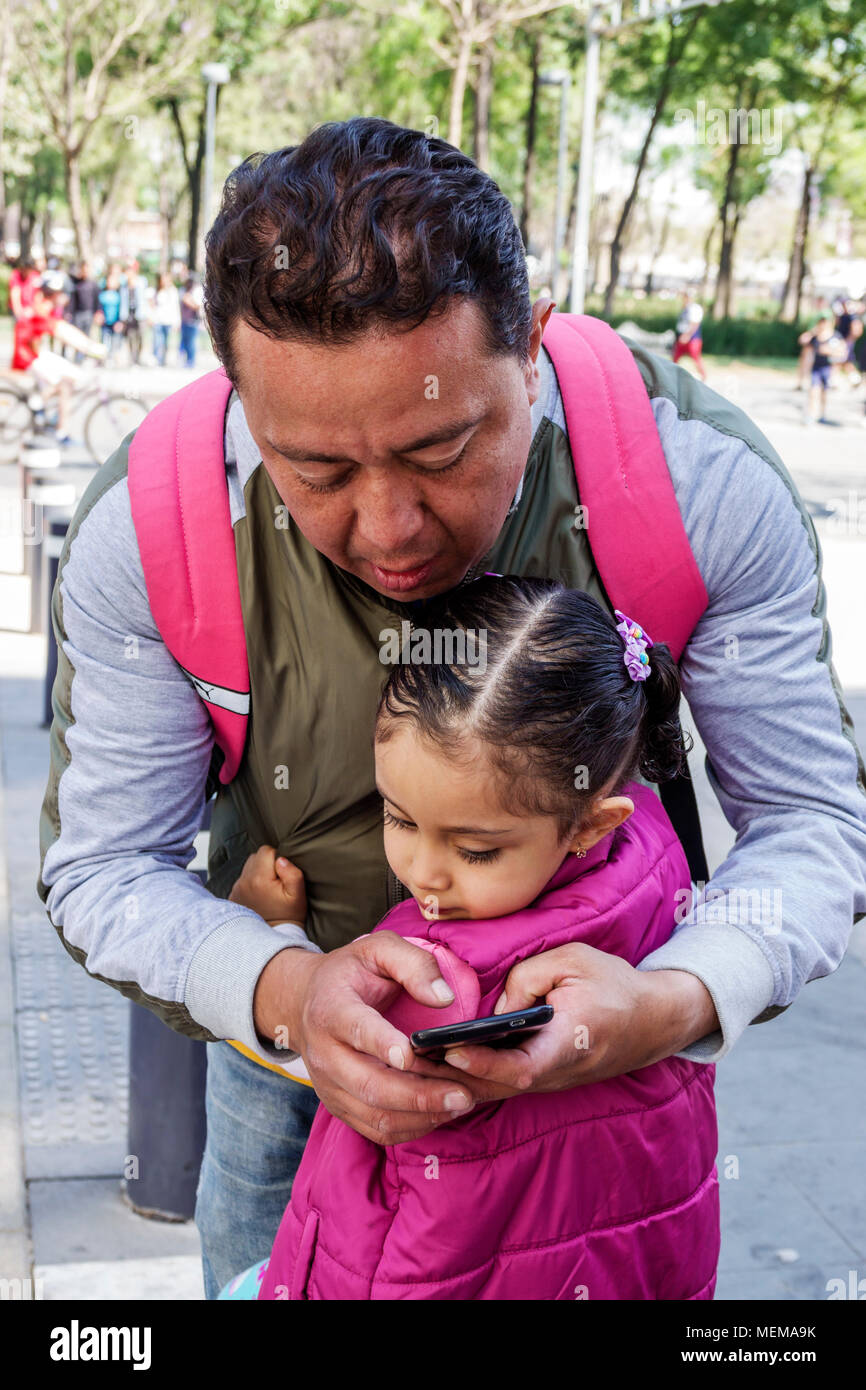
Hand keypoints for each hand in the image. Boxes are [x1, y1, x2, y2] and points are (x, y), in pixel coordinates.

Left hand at [229, 845, 306, 925]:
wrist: (274, 937)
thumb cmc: (289, 914)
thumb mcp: (298, 894)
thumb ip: (292, 873)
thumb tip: (280, 859)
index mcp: (260, 878)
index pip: (266, 850)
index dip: (277, 858)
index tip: (281, 875)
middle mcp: (244, 882)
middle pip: (255, 856)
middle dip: (266, 864)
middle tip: (275, 882)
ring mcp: (236, 889)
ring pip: (248, 867)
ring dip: (258, 872)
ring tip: (267, 889)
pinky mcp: (233, 896)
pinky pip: (242, 880)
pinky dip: (250, 883)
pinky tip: (259, 896)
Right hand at [253, 932, 476, 1145]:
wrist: (307, 1002)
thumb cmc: (352, 973)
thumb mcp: (378, 949)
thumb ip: (413, 964)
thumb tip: (444, 997)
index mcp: (332, 1009)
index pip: (356, 1030)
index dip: (382, 1044)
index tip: (411, 1054)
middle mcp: (325, 1054)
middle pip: (370, 1085)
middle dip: (419, 1095)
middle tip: (463, 1094)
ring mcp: (329, 1086)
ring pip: (374, 1114)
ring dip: (421, 1115)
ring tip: (461, 1103)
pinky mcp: (339, 1106)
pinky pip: (375, 1129)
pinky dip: (411, 1127)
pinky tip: (441, 1112)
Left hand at [430, 945, 718, 1101]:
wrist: (654, 1019)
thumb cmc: (614, 985)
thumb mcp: (573, 961)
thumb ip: (527, 978)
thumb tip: (494, 1009)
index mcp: (568, 1043)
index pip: (519, 1066)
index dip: (482, 1063)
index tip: (449, 1051)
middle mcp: (558, 1073)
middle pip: (498, 1086)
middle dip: (454, 1077)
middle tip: (411, 1062)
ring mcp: (553, 1082)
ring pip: (498, 1090)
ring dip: (458, 1081)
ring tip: (415, 1064)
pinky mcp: (547, 1081)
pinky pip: (506, 1085)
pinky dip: (474, 1078)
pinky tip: (441, 1066)